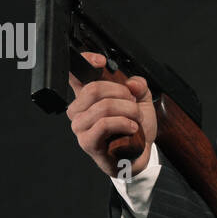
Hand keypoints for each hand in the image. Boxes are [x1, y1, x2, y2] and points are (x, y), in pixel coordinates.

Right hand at [66, 51, 157, 176]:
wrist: (139, 155)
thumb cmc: (133, 130)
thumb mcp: (141, 102)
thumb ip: (139, 87)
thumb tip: (133, 83)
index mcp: (87, 97)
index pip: (75, 74)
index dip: (85, 61)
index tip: (101, 62)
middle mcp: (79, 110)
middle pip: (94, 88)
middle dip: (122, 94)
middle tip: (133, 104)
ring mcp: (80, 126)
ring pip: (103, 107)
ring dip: (128, 111)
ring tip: (135, 120)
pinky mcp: (87, 142)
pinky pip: (104, 124)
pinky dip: (123, 123)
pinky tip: (132, 128)